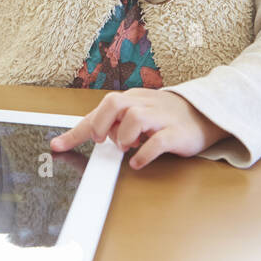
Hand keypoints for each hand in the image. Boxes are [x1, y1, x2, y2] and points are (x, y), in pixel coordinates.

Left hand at [49, 88, 216, 168]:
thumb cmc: (164, 117)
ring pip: (135, 117)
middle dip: (101, 123)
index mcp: (131, 99)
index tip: (57, 146)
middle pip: (114, 102)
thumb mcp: (137, 114)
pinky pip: (158, 140)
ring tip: (126, 148)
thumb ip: (114, 123)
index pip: (98, 111)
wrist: (203, 115)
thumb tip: (90, 134)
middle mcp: (144, 104)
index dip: (76, 131)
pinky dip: (144, 153)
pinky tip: (138, 161)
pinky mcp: (177, 133)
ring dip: (124, 136)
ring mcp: (161, 117)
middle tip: (102, 140)